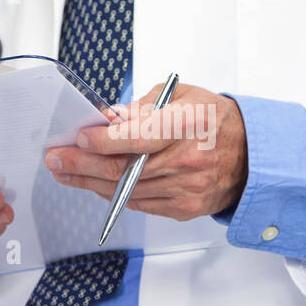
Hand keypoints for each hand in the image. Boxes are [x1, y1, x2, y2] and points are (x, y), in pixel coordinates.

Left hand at [45, 82, 248, 220]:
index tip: (77, 138)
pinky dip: (111, 193)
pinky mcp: (183, 208)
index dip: (103, 140)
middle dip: (81, 164)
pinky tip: (93, 183)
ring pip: (124, 190)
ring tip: (64, 172)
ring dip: (88, 181)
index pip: (138, 136)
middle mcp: (189, 160)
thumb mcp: (182, 96)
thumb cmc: (212, 119)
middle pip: (123, 168)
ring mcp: (187, 188)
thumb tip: (105, 119)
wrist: (251, 155)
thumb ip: (142, 108)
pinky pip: (137, 203)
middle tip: (54, 160)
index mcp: (191, 125)